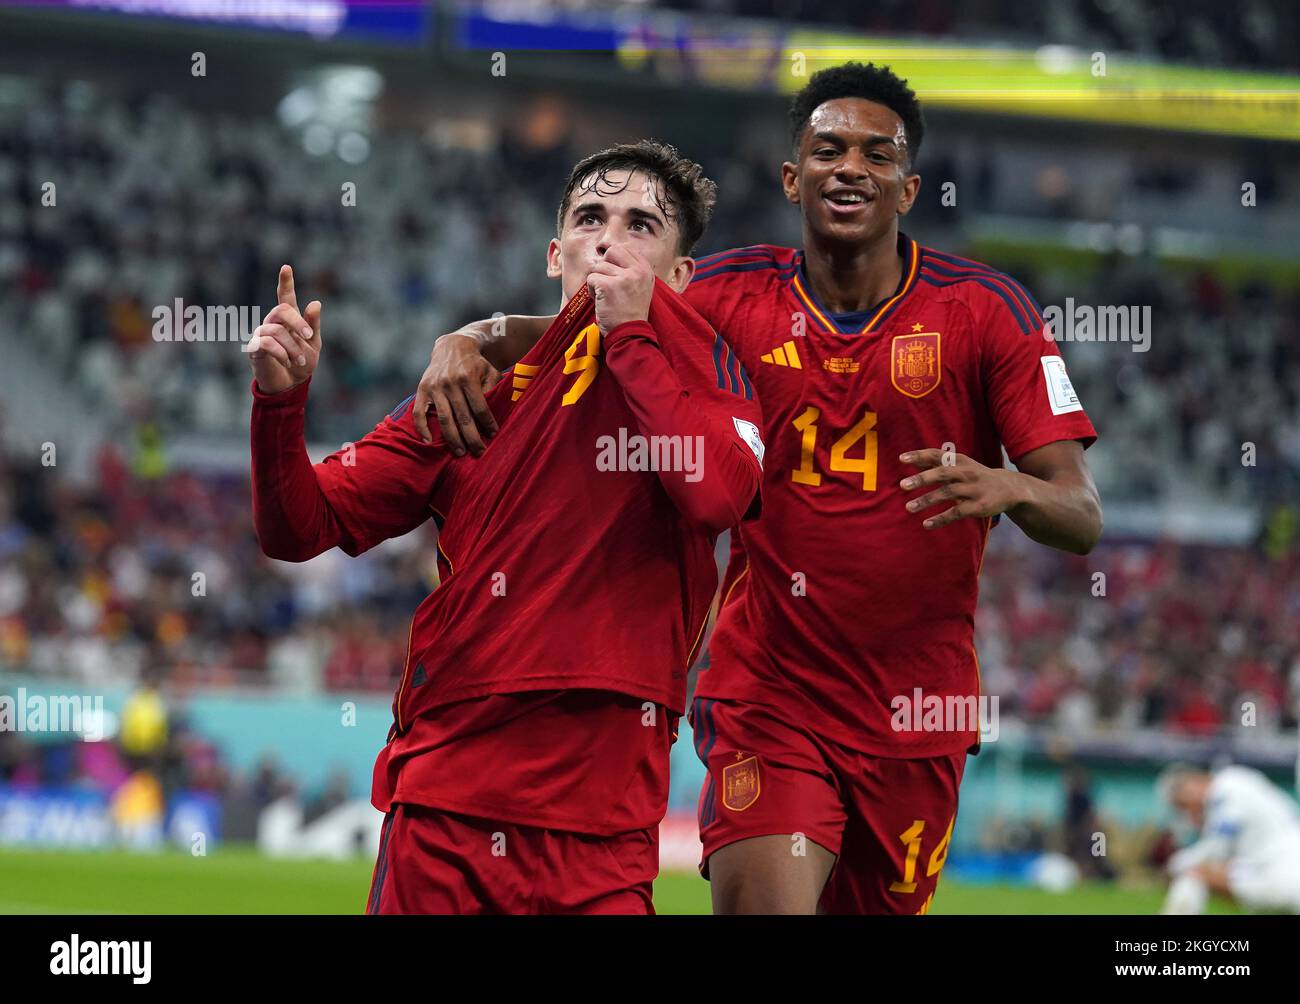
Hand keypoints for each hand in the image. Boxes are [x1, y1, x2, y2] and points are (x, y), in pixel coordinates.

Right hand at [247, 265, 321, 393]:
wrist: (290, 386)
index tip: (286, 267)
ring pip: (276, 330)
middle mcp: (273, 323)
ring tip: (300, 361)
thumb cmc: (302, 364)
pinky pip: (266, 343)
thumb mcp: (313, 345)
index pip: (286, 297)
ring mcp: (262, 335)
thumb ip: (313, 325)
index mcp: (288, 320)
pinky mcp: (255, 348)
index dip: (286, 282)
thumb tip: (315, 303)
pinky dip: (281, 353)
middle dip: (298, 322)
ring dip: (293, 346)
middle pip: (281, 310)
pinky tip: (288, 362)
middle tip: (309, 337)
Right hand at [414, 333, 501, 453]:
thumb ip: (492, 389)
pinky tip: (428, 442)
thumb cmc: (476, 364)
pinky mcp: (422, 389)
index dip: (487, 423)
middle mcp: (450, 382)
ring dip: (452, 438)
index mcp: (468, 377)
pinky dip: (422, 428)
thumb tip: (492, 414)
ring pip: (444, 418)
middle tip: (479, 452)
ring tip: (460, 453)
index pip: (480, 407)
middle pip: (463, 417)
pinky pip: (419, 412)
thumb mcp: (490, 371)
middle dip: (472, 437)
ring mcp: (434, 386)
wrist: (452, 346)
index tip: (493, 434)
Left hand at [586, 244, 653, 336]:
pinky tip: (601, 301)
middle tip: (608, 282)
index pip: (625, 248)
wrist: (630, 334)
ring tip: (606, 296)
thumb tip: (611, 250)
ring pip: (599, 266)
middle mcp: (638, 271)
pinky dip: (591, 290)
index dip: (614, 260)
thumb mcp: (640, 286)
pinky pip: (591, 278)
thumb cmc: (630, 312)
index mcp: (646, 270)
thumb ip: (630, 269)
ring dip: (598, 281)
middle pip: (612, 251)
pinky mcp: (609, 286)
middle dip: (605, 266)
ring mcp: (624, 277)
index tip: (615, 276)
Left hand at [899, 448, 1026, 529]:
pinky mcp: (978, 506)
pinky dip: (941, 519)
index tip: (902, 458)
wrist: (1010, 488)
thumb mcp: (960, 465)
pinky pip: (957, 512)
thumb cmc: (976, 475)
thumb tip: (911, 459)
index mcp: (959, 461)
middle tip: (902, 485)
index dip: (920, 456)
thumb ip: (937, 463)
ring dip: (927, 500)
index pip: (937, 455)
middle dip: (922, 478)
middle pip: (942, 473)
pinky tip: (926, 524)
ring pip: (948, 493)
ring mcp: (973, 489)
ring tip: (909, 507)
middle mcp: (966, 473)